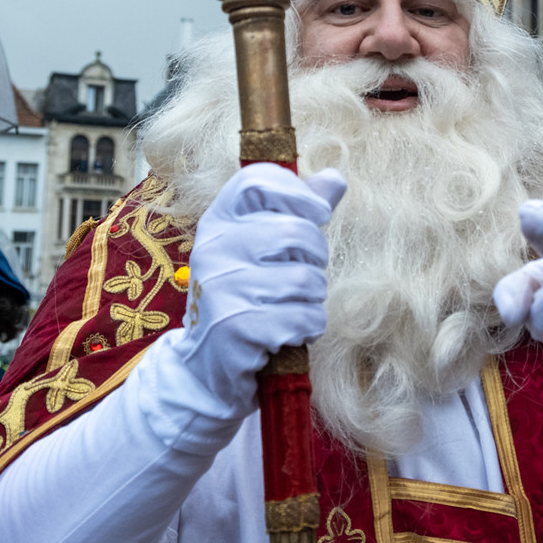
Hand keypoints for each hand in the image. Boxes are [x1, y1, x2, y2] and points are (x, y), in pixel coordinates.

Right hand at [173, 164, 345, 413]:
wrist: (207, 365)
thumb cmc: (245, 296)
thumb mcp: (262, 248)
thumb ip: (298, 212)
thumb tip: (335, 178)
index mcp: (219, 220)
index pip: (257, 180)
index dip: (298, 192)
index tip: (316, 213)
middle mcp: (214, 247)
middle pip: (297, 231)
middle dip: (316, 259)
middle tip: (301, 278)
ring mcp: (222, 287)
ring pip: (305, 279)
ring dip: (313, 298)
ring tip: (291, 306)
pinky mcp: (236, 326)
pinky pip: (303, 317)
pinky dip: (309, 327)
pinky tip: (291, 331)